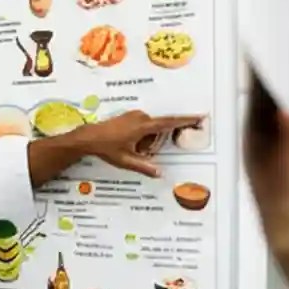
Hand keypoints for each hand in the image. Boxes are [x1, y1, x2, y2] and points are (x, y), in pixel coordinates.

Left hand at [73, 110, 204, 176]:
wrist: (89, 137)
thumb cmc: (107, 148)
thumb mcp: (126, 161)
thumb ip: (144, 167)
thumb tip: (160, 173)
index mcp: (143, 126)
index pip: (169, 123)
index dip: (185, 120)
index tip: (199, 117)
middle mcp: (141, 117)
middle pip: (158, 130)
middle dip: (153, 143)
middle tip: (139, 151)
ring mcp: (135, 115)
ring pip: (150, 129)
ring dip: (146, 140)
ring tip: (129, 148)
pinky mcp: (130, 115)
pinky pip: (143, 126)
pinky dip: (141, 136)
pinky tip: (126, 143)